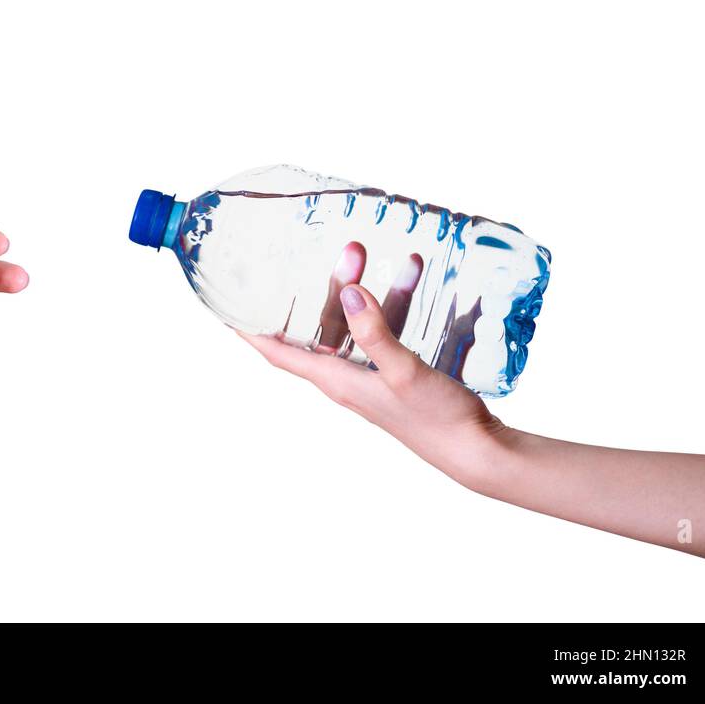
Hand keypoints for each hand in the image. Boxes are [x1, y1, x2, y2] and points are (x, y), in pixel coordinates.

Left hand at [239, 242, 506, 487]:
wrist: (477, 452)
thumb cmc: (437, 420)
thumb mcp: (403, 372)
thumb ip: (375, 333)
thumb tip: (350, 294)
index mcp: (336, 381)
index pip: (277, 352)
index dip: (248, 328)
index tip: (227, 302)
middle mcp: (347, 379)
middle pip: (318, 327)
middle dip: (322, 288)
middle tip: (342, 251)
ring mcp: (373, 377)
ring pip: (355, 324)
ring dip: (363, 291)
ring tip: (371, 252)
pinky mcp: (398, 374)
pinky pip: (386, 331)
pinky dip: (394, 306)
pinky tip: (413, 278)